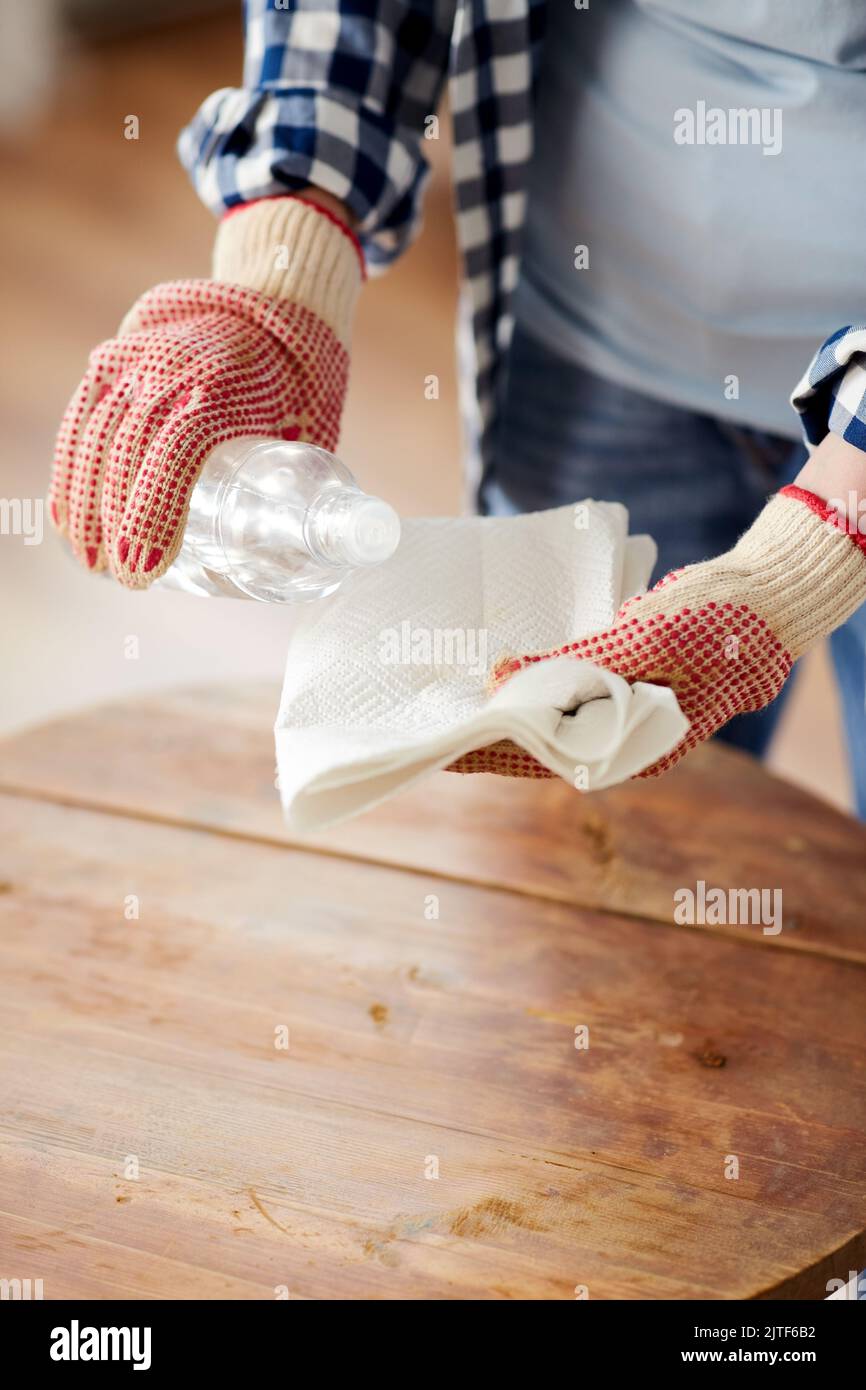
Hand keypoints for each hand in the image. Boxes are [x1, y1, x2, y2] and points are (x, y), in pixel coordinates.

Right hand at [49, 196, 362, 586]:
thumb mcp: (315, 432)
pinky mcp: (115, 358)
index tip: (146, 569)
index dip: (153, 516)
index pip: (175, 457)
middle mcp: (170, 370)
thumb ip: (299, 491)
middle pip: (126, 456)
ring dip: (87, 505)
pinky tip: (67, 515)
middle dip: (116, 526)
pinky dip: (71, 470)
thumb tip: (292, 560)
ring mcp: (137, 361)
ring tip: (92, 559)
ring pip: (96, 440)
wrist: (277, 300)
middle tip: (125, 579)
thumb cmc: (305, 382)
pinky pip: (83, 419)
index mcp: (224, 389)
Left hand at [451, 486, 865, 778]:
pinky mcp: (622, 680)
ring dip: (507, 709)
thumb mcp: (637, 644)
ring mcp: (624, 710)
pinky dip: (533, 683)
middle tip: (435, 723)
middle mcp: (624, 737)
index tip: (444, 748)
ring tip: (456, 699)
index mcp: (634, 747)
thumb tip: (500, 680)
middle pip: (541, 744)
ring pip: (551, 719)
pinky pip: (567, 690)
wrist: (763, 597)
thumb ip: (569, 665)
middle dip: (490, 735)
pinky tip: (501, 673)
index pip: (544, 760)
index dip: (491, 754)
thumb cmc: (710, 625)